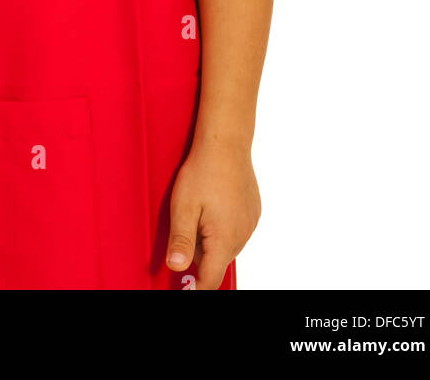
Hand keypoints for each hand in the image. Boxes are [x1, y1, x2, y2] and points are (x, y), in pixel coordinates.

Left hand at [166, 141, 260, 288]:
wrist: (226, 143)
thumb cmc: (202, 172)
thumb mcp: (183, 207)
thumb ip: (180, 241)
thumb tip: (176, 268)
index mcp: (224, 239)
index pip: (211, 279)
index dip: (196, 287)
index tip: (184, 287)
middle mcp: (242, 236)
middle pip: (216, 261)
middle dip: (199, 253)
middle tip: (186, 222)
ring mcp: (250, 224)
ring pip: (226, 245)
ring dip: (211, 238)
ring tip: (201, 208)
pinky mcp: (253, 212)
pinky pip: (236, 230)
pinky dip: (223, 225)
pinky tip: (214, 203)